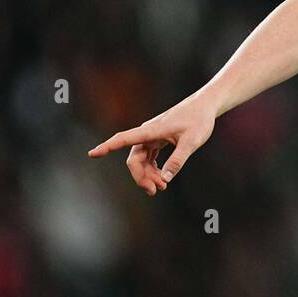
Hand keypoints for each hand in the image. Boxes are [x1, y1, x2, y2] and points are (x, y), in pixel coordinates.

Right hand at [87, 91, 216, 195]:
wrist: (205, 106)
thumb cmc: (199, 120)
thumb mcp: (192, 141)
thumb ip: (178, 160)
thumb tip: (165, 178)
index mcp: (151, 130)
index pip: (124, 139)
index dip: (107, 147)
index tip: (92, 153)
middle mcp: (148, 133)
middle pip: (134, 159)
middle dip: (141, 176)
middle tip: (156, 190)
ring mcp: (152, 137)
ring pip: (141, 160)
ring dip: (148, 175)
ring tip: (162, 186)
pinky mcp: (158, 140)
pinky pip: (149, 158)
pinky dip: (153, 169)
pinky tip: (161, 178)